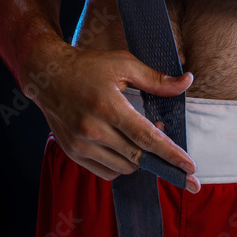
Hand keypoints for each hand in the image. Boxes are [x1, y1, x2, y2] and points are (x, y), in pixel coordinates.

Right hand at [24, 44, 200, 192]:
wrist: (47, 75)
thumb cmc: (87, 66)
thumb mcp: (123, 64)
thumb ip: (156, 79)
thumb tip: (187, 82)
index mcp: (108, 106)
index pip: (146, 138)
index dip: (171, 154)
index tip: (190, 167)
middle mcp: (92, 129)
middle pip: (137, 157)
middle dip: (160, 160)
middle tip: (167, 144)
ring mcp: (80, 144)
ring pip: (123, 168)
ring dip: (139, 159)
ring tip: (138, 137)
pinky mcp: (72, 152)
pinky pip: (106, 172)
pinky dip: (120, 165)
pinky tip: (122, 147)